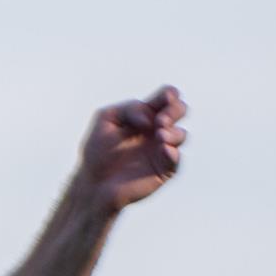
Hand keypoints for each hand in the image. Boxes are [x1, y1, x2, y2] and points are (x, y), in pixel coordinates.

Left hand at [78, 86, 185, 212]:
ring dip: (173, 132)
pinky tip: (164, 149)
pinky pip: (176, 160)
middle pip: (180, 111)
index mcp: (145, 115)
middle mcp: (157, 130)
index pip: (164, 99)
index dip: (169, 94)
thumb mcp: (106, 119)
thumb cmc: (97, 151)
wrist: (94, 181)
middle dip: (175, 110)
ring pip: (181, 135)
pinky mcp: (164, 169)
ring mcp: (162, 149)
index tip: (167, 97)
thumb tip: (149, 119)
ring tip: (160, 135)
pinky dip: (172, 153)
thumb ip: (128, 109)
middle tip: (160, 120)